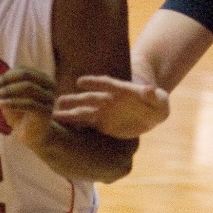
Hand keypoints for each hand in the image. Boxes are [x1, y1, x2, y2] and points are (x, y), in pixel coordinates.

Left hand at [0, 66, 56, 146]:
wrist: (32, 135)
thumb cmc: (21, 114)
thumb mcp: (11, 98)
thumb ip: (4, 89)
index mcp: (42, 78)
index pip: (22, 71)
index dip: (5, 76)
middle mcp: (49, 85)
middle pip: (26, 76)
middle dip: (5, 81)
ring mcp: (49, 98)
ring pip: (28, 88)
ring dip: (7, 91)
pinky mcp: (47, 111)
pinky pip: (29, 103)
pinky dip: (13, 102)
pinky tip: (0, 105)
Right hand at [53, 74, 168, 138]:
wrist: (149, 114)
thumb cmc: (156, 104)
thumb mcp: (159, 101)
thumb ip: (153, 96)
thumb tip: (149, 90)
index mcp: (121, 91)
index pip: (106, 84)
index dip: (94, 83)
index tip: (80, 82)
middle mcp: (107, 100)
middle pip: (89, 98)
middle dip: (75, 100)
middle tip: (58, 101)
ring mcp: (102, 112)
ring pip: (83, 112)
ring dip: (69, 114)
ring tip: (53, 116)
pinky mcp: (100, 124)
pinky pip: (85, 125)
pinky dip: (74, 127)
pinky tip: (60, 130)